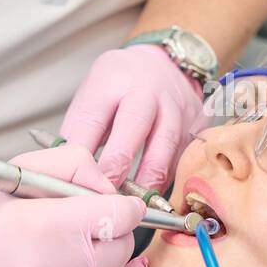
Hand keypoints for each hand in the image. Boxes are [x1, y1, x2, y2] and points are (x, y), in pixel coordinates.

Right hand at [0, 145, 148, 266]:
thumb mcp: (22, 171)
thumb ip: (75, 165)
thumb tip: (113, 188)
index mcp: (45, 226)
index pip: (119, 217)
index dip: (127, 207)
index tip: (123, 204)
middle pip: (121, 248)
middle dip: (118, 231)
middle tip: (99, 223)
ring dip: (113, 259)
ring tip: (90, 246)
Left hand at [60, 45, 205, 189]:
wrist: (164, 65)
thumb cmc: (121, 86)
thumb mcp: (92, 95)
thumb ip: (80, 130)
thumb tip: (68, 171)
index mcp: (113, 79)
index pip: (95, 115)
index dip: (86, 148)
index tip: (81, 177)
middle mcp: (148, 89)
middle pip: (135, 122)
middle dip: (121, 160)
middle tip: (109, 191)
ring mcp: (177, 104)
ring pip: (167, 141)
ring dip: (150, 175)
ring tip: (135, 202)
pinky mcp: (197, 122)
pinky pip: (186, 153)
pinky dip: (170, 176)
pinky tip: (157, 193)